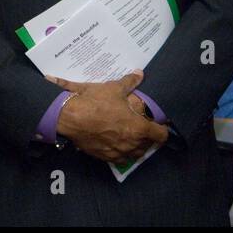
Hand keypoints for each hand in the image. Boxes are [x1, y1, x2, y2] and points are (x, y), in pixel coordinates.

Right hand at [47, 71, 167, 162]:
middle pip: (148, 145)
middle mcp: (132, 143)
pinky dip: (121, 152)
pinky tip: (115, 144)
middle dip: (147, 137)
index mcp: (139, 128)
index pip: (162, 135)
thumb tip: (140, 73)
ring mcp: (119, 152)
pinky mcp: (105, 157)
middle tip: (140, 127)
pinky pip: (120, 158)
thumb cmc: (95, 102)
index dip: (162, 129)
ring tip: (130, 137)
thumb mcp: (113, 89)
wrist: (69, 116)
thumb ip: (129, 82)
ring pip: (135, 154)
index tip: (158, 125)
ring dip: (136, 147)